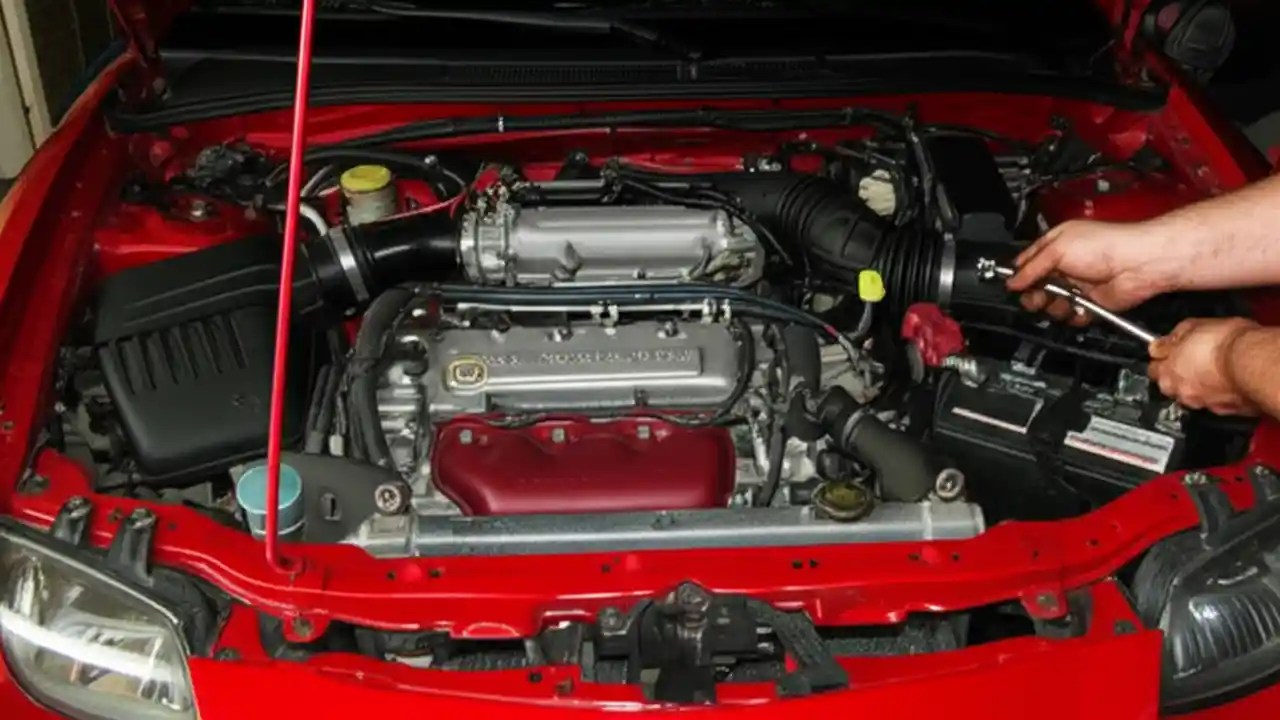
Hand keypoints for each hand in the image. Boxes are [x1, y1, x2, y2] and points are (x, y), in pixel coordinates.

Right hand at [1006, 220, 1176, 325]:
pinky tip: (1079, 308)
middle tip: (1036, 297)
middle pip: (1036, 287)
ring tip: (1062, 301)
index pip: (1027, 262)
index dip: (1018, 275)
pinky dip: (1073, 315)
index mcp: (1055, 245)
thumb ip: (1031, 267)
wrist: (1137, 264)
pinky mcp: (1090, 303)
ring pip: (1052, 304)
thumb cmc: (1104, 245)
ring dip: (1053, 306)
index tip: (1013, 285)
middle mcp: (1065, 265)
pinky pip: (1072, 316)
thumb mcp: (1057, 249)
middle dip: (1033, 294)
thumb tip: (1012, 281)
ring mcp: (1078, 285)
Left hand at [1148, 317, 1259, 414]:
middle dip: (1180, 373)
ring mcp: (1203, 404)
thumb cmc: (1225, 344)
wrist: (1254, 362)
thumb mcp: (1192, 327)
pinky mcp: (1225, 410)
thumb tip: (1163, 342)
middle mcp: (1181, 393)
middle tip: (1193, 357)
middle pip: (1172, 384)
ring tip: (1214, 367)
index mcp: (1166, 373)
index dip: (1163, 357)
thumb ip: (1172, 338)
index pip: (1153, 368)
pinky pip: (1217, 401)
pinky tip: (1228, 379)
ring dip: (1200, 383)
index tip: (1170, 350)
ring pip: (1194, 394)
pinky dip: (1220, 392)